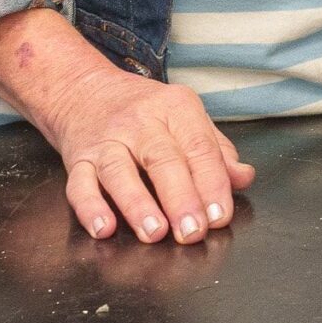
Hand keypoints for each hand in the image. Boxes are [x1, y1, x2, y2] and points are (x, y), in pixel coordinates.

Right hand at [0, 8, 252, 243]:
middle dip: (180, 199)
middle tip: (193, 232)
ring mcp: (106, 141)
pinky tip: (104, 229)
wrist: (85, 90)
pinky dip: (90, 208)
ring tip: (154, 233)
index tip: (220, 216)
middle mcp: (140, 122)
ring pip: (120, 172)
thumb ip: (216, 151)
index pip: (199, 147)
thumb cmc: (145, 112)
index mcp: (176, 108)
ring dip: (137, 204)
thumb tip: (244, 178)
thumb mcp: (186, 118)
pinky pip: (79, 185)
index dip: (212, 184)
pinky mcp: (77, 159)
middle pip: (163, 160)